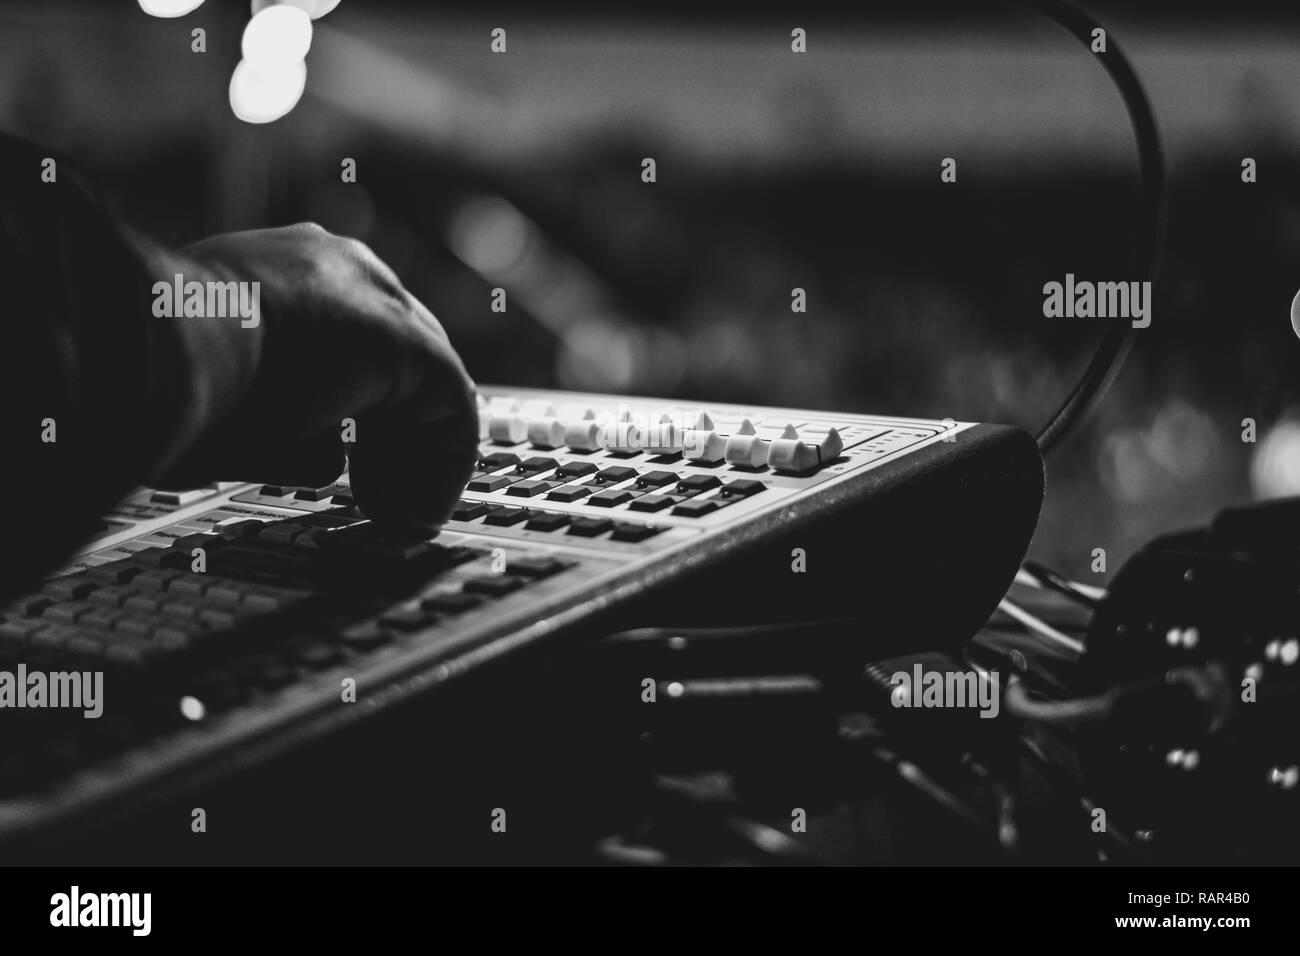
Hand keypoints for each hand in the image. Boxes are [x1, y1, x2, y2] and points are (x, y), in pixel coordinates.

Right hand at [147, 223, 477, 528]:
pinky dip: (442, 470)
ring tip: (389, 514)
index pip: (347, 340)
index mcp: (277, 271)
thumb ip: (253, 406)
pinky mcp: (403, 341)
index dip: (353, 414)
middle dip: (391, 439)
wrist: (140, 345)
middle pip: (396, 365)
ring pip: (425, 389)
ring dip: (414, 460)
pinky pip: (452, 411)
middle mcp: (333, 270)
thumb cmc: (146, 376)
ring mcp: (371, 297)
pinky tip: (413, 515)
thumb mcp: (200, 386)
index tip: (340, 466)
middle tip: (369, 499)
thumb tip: (289, 451)